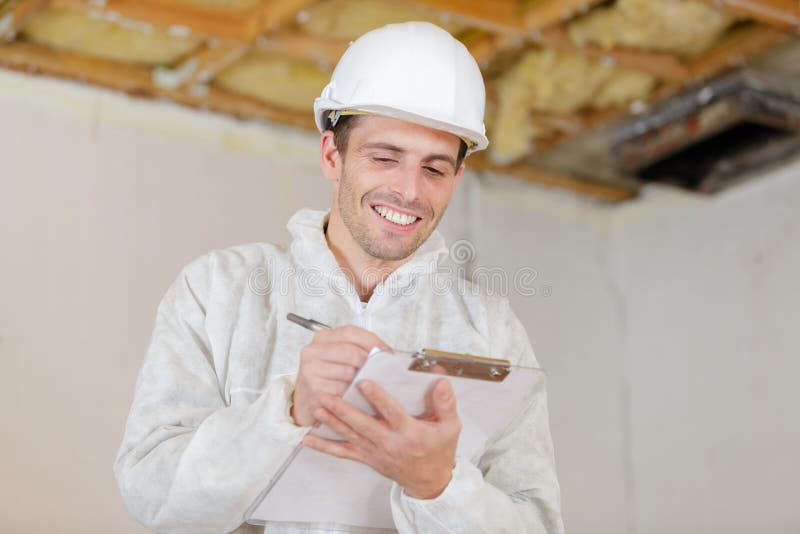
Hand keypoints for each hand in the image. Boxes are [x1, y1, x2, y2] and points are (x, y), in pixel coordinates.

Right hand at [291, 326, 388, 426]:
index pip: (349, 332)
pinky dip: (352, 393)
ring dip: (362, 380)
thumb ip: (356, 349)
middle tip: (380, 370)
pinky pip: (343, 389)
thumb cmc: (326, 379)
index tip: (385, 350)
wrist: (305, 402)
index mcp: (321, 338)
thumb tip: (384, 351)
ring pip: (349, 372)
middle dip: (369, 362)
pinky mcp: (313, 389)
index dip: (371, 340)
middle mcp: (312, 352)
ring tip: (366, 384)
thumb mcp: (337, 358)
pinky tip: (354, 395)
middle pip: (351, 352)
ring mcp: (310, 371)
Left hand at [303, 378, 460, 499]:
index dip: (378, 398)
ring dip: (333, 422)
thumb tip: (442, 381)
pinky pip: (343, 453)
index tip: (365, 383)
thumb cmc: (439, 451)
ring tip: (319, 406)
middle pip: (364, 425)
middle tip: (329, 396)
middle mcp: (390, 443)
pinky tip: (308, 440)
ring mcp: (376, 452)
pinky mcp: (367, 459)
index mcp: (410, 433)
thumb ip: (446, 403)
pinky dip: (325, 447)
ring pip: (351, 436)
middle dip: (344, 410)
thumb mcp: (450, 427)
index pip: (392, 412)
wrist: (430, 481)